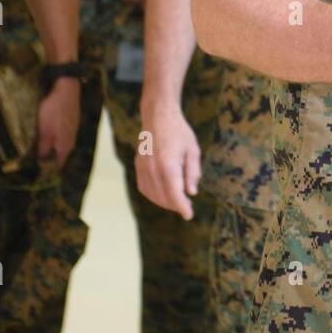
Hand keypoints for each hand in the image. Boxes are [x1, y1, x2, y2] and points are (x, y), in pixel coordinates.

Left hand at [37, 77, 80, 167]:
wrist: (66, 90)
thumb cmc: (53, 111)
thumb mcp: (44, 131)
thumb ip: (44, 148)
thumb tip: (42, 162)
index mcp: (64, 145)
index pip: (58, 164)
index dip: (48, 169)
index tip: (37, 171)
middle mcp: (71, 140)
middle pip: (61, 155)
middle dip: (50, 159)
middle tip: (36, 161)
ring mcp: (72, 130)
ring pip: (62, 145)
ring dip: (53, 149)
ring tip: (41, 150)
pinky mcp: (71, 122)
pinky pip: (63, 136)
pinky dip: (56, 139)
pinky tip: (49, 135)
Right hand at [135, 99, 200, 218]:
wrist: (158, 117)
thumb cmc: (179, 132)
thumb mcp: (193, 150)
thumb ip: (192, 172)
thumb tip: (191, 193)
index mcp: (168, 165)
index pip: (175, 194)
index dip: (182, 207)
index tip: (189, 215)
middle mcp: (153, 169)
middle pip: (163, 197)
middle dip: (176, 205)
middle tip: (187, 207)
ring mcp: (143, 168)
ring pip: (152, 195)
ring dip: (164, 202)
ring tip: (177, 201)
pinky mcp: (138, 166)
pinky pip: (144, 188)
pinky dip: (153, 195)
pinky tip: (163, 194)